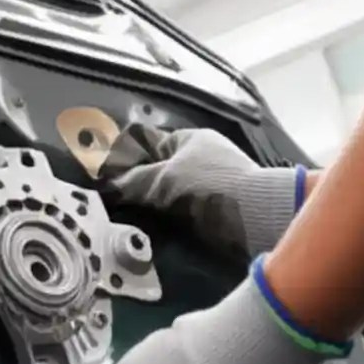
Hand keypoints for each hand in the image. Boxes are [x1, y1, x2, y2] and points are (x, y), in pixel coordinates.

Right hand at [107, 127, 301, 258]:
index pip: (152, 144)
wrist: (253, 213)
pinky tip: (170, 226)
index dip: (133, 161)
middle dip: (148, 186)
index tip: (118, 181)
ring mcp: (218, 177)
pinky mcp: (227, 201)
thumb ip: (133, 181)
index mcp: (191, 138)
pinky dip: (181, 215)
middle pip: (165, 169)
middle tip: (129, 203)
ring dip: (164, 203)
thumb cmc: (205, 184)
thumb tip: (111, 185)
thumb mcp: (162, 180)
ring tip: (146, 218)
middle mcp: (206, 153)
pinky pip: (194, 206)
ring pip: (179, 189)